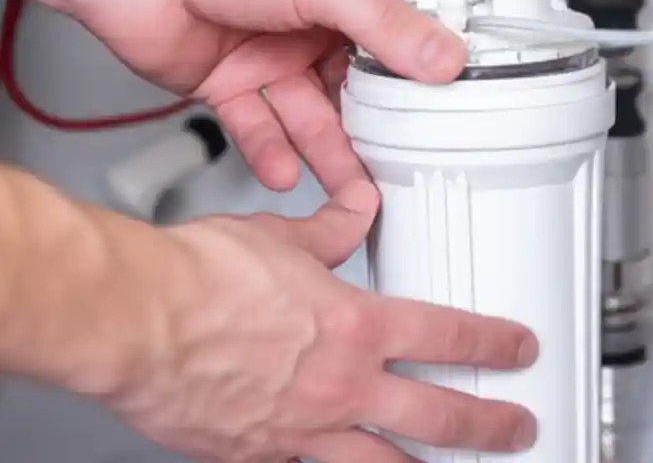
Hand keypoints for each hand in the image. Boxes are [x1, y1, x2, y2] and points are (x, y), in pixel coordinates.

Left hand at [72, 0, 469, 194]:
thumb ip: (385, 25)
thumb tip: (441, 54)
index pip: (392, 26)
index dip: (415, 67)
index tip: (441, 106)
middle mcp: (304, 10)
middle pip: (352, 78)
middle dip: (374, 122)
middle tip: (400, 162)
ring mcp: (265, 47)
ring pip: (308, 109)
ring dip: (328, 149)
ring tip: (353, 188)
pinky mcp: (227, 80)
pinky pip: (258, 126)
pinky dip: (272, 151)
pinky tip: (288, 171)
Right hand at [91, 181, 538, 461]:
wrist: (137, 322)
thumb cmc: (195, 279)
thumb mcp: (277, 236)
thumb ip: (327, 232)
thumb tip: (353, 213)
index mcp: (354, 325)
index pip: (448, 335)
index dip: (493, 342)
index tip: (515, 348)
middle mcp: (339, 385)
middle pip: (439, 415)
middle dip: (488, 425)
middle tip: (514, 430)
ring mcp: (303, 430)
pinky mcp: (261, 456)